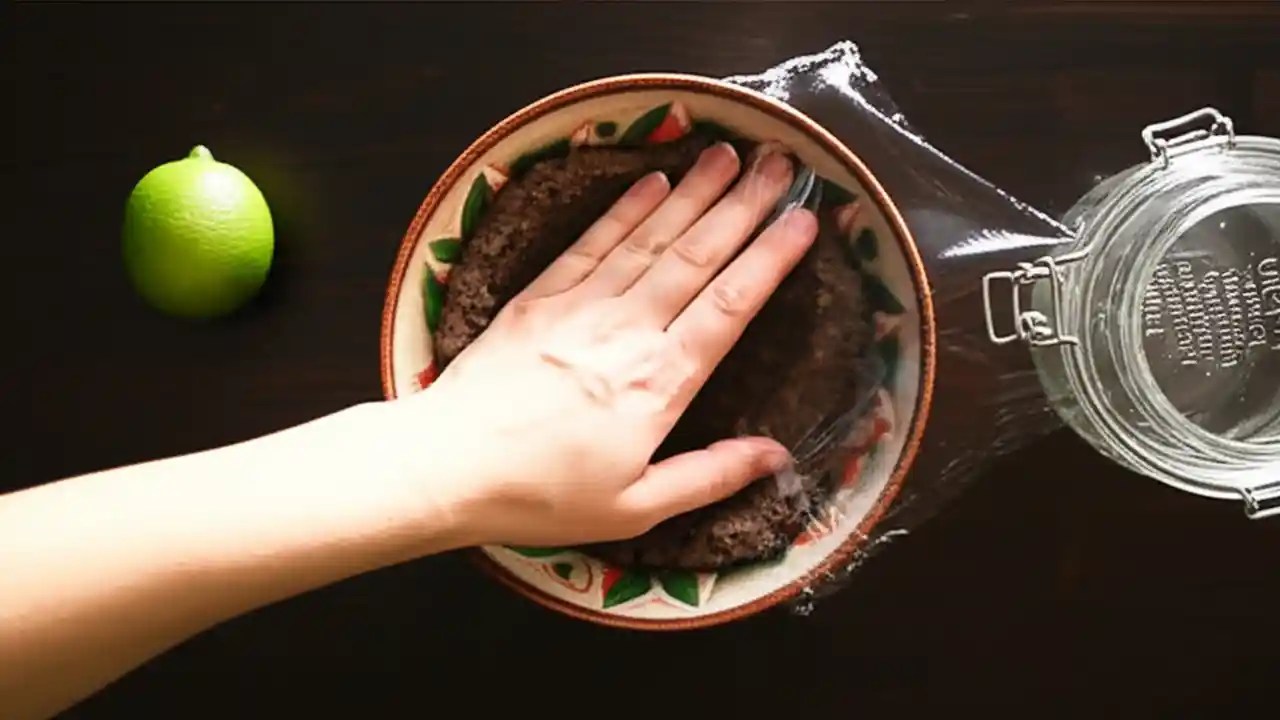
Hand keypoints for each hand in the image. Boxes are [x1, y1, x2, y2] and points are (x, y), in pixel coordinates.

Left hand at [399, 143, 817, 547]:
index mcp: (659, 384)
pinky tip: (655, 180)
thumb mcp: (635, 508)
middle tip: (780, 164)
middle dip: (743, 206)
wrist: (446, 467)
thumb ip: (709, 476)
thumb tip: (776, 454)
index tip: (804, 220)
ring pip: (649, 238)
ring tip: (729, 154)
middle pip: (696, 257)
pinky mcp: (538, 297)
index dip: (770, 259)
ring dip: (693, 193)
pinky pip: (592, 242)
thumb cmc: (542, 497)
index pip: (728, 308)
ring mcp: (580, 307)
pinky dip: (626, 209)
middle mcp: (626, 332)